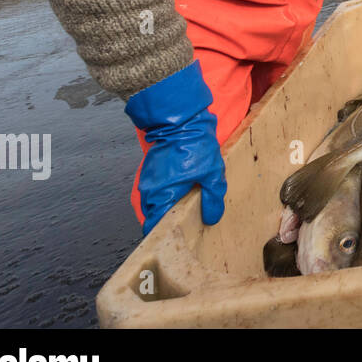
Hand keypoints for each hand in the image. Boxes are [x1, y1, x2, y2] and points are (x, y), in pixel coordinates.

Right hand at [126, 60, 226, 235]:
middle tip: (190, 226)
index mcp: (161, 195)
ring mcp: (148, 181)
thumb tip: (211, 218)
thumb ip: (213, 199)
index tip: (178, 242)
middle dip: (170, 223)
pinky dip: (169, 195)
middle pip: (155, 217)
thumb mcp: (212, 173)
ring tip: (190, 207)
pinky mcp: (152, 172)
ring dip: (170, 207)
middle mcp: (149, 191)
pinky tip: (185, 191)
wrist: (181, 119)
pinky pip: (158, 191)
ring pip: (157, 204)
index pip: (153, 227)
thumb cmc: (195, 145)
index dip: (165, 236)